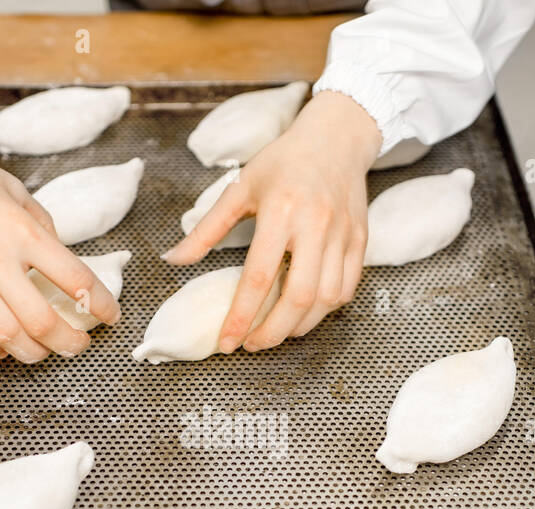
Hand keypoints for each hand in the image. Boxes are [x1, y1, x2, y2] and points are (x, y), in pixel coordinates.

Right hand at [0, 103, 119, 362]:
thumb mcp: (13, 189)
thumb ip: (41, 224)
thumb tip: (60, 258)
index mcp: (21, 230)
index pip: (75, 279)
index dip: (101, 305)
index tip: (111, 317)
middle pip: (42, 321)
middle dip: (70, 343)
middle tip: (79, 345)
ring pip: (5, 336)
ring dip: (32, 354)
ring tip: (42, 351)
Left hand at [163, 91, 380, 352]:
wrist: (336, 137)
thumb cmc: (284, 161)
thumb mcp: (239, 188)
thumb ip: (206, 229)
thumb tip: (173, 260)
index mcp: (280, 211)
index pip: (259, 277)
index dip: (241, 316)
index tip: (227, 342)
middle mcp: (316, 225)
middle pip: (298, 297)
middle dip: (273, 331)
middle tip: (252, 345)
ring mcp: (343, 234)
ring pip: (327, 298)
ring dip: (300, 325)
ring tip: (277, 331)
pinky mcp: (361, 240)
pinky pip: (347, 288)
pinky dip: (326, 308)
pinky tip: (306, 311)